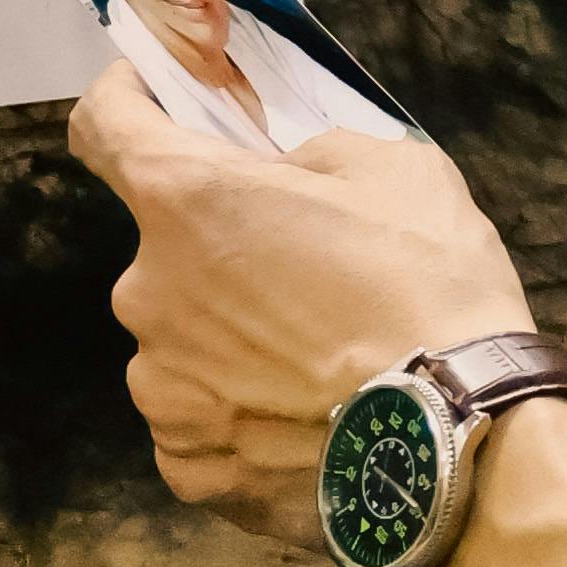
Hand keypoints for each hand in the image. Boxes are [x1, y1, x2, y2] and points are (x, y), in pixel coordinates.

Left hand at [70, 67, 529, 541]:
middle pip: (165, 250)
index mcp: (186, 200)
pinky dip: (240, 416)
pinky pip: (199, 423)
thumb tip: (283, 172)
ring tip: (315, 363)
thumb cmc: (428, 286)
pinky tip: (304, 421)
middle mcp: (146, 292)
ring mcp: (160, 387)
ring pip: (182, 342)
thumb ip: (312, 153)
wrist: (462, 440)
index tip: (149, 99)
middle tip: (304, 273)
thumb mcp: (394, 168)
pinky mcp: (188, 467)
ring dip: (229, 339)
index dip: (124, 102)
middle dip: (219, 250)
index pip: (104, 126)